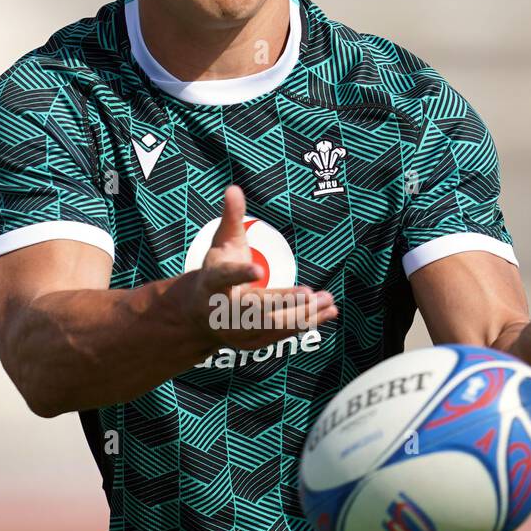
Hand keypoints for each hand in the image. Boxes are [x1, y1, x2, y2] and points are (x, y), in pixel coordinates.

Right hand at [189, 185, 337, 348]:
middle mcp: (222, 310)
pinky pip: (283, 334)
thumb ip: (230, 218)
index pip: (225, 277)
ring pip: (272, 324)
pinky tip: (329, 312)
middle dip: (282, 301)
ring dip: (302, 314)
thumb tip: (233, 188)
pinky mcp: (254, 343)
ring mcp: (237, 330)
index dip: (241, 274)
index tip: (259, 270)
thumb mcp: (221, 244)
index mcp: (212, 282)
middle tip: (310, 293)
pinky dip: (307, 323)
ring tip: (328, 300)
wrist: (201, 315)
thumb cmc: (217, 271)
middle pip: (253, 308)